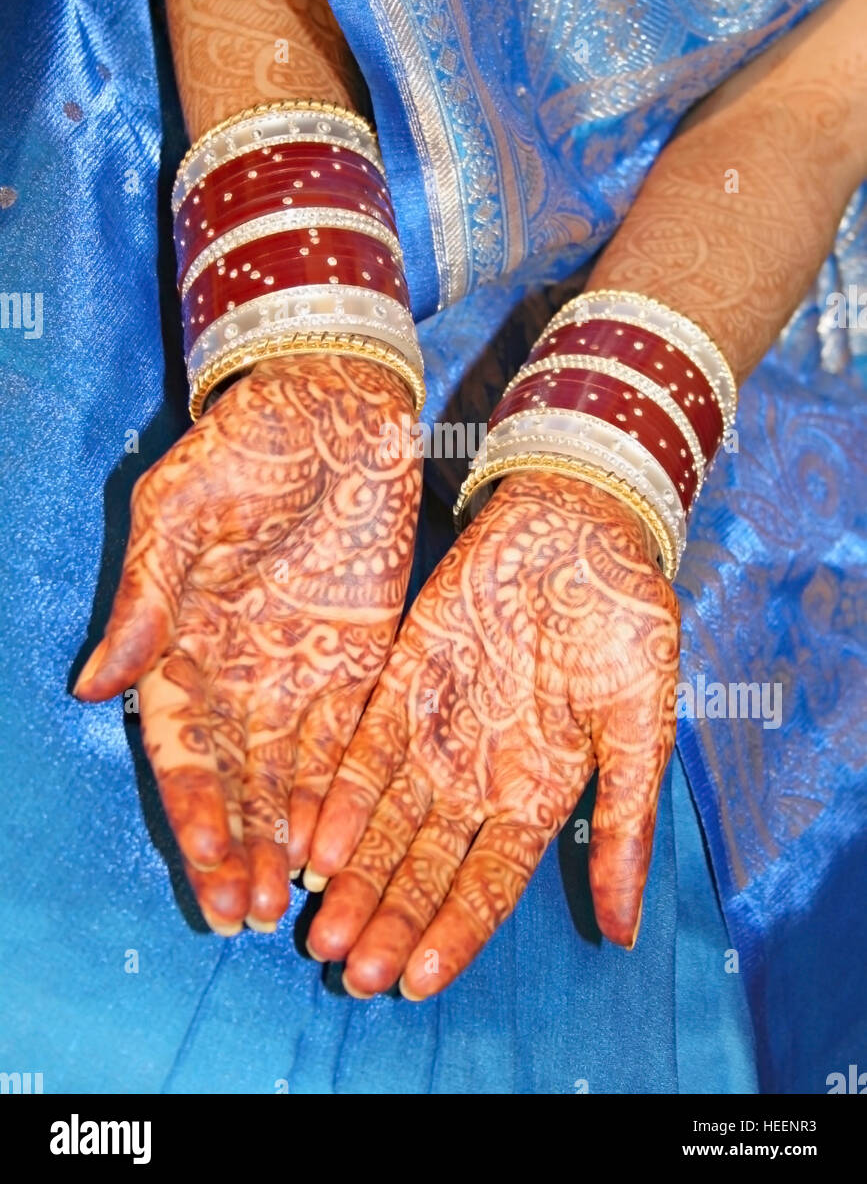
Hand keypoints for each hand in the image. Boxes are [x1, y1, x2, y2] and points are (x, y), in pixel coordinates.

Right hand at [74, 354, 420, 933]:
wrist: (332, 405)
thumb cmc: (242, 446)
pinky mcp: (359, 658)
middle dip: (239, 847)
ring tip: (292, 901)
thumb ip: (146, 600)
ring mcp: (300, 670)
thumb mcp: (178, 514)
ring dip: (286, 837)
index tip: (210, 861)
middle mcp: (239, 672)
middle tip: (249, 914)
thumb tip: (93, 687)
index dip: (195, 806)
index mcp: (182, 643)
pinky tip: (341, 838)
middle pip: (236, 778)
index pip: (184, 745)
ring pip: (289, 774)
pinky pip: (348, 738)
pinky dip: (341, 790)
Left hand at [305, 472, 678, 997]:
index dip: (455, 933)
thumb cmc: (625, 621)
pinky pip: (363, 749)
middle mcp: (478, 774)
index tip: (418, 982)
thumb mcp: (640, 725)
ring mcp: (436, 730)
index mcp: (538, 792)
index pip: (488, 882)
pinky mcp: (401, 680)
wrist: (579, 525)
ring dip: (355, 875)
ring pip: (385, 822)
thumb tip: (626, 930)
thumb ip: (625, 822)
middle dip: (389, 920)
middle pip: (425, 866)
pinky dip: (340, 797)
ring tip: (319, 929)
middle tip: (352, 979)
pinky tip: (313, 840)